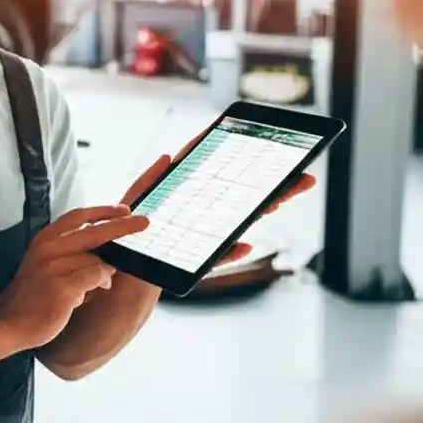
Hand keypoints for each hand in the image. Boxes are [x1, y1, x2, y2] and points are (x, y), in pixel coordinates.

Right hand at [0, 206, 148, 349]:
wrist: (9, 321)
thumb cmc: (33, 294)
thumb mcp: (46, 264)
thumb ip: (71, 253)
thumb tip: (107, 254)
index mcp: (45, 239)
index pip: (78, 217)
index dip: (102, 211)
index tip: (124, 209)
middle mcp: (49, 248)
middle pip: (95, 231)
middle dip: (123, 226)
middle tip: (144, 222)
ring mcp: (55, 267)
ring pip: (98, 260)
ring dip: (105, 272)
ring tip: (96, 287)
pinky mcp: (63, 287)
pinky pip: (96, 278)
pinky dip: (99, 284)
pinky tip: (86, 295)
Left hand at [119, 130, 318, 267]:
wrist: (119, 276)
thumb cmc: (125, 237)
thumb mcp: (131, 203)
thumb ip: (148, 181)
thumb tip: (168, 155)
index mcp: (189, 198)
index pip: (221, 175)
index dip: (244, 161)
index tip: (269, 146)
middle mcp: (202, 218)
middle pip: (242, 197)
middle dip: (273, 186)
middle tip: (303, 176)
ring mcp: (203, 241)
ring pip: (237, 224)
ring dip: (258, 212)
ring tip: (279, 200)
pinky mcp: (194, 264)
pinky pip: (215, 260)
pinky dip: (229, 255)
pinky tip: (245, 247)